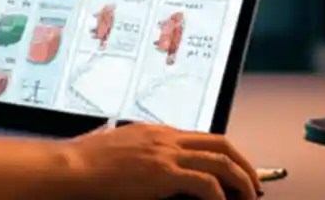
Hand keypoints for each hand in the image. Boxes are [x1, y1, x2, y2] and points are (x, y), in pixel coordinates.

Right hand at [59, 122, 260, 199]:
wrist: (71, 168)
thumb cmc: (85, 163)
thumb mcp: (115, 146)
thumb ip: (134, 148)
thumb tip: (137, 157)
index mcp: (158, 132)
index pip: (203, 138)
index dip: (225, 154)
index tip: (236, 171)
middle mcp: (167, 138)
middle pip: (221, 144)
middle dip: (244, 164)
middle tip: (253, 185)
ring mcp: (167, 154)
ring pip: (221, 161)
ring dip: (241, 181)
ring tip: (248, 198)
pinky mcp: (163, 174)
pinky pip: (205, 183)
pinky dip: (219, 195)